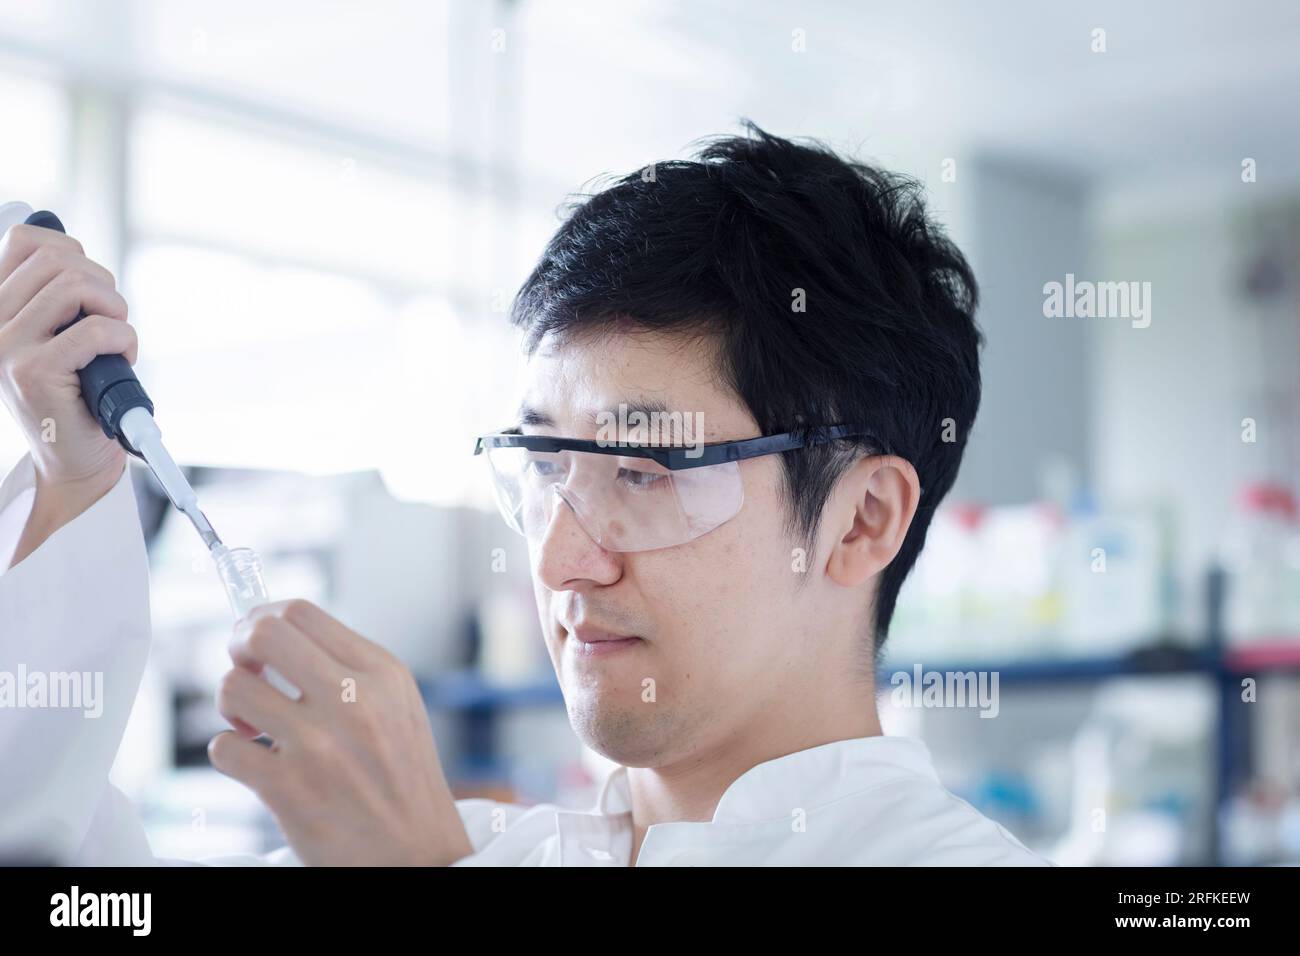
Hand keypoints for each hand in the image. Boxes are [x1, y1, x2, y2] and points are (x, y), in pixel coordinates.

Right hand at [0, 223, 135, 562]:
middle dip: (103, 285)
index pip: (28, 240)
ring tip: (115, 342)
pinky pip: (95, 330)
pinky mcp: (33, 372)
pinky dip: (123, 339)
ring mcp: (7, 346)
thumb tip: (52, 228)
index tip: (90, 290)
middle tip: (111, 321)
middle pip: (60, 258)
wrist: (73, 457)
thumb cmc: (76, 394)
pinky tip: (120, 359)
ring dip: (116, 311)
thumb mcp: (58, 330)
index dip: (74, 252)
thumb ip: (54, 289)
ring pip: (77, 286)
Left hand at [209, 599, 473, 866]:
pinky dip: (231, 754)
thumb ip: (349, 666)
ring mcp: (320, 744)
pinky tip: (257, 765)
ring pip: (233, 689)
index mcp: (382, 672)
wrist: (418, 853)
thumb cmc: (402, 777)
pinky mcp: (290, 789)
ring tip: (253, 727)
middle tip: (247, 672)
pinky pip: (224, 748)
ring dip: (231, 707)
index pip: (300, 612)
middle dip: (237, 648)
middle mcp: (353, 699)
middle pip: (262, 634)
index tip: (255, 641)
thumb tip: (273, 633)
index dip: (261, 618)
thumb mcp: (398, 705)